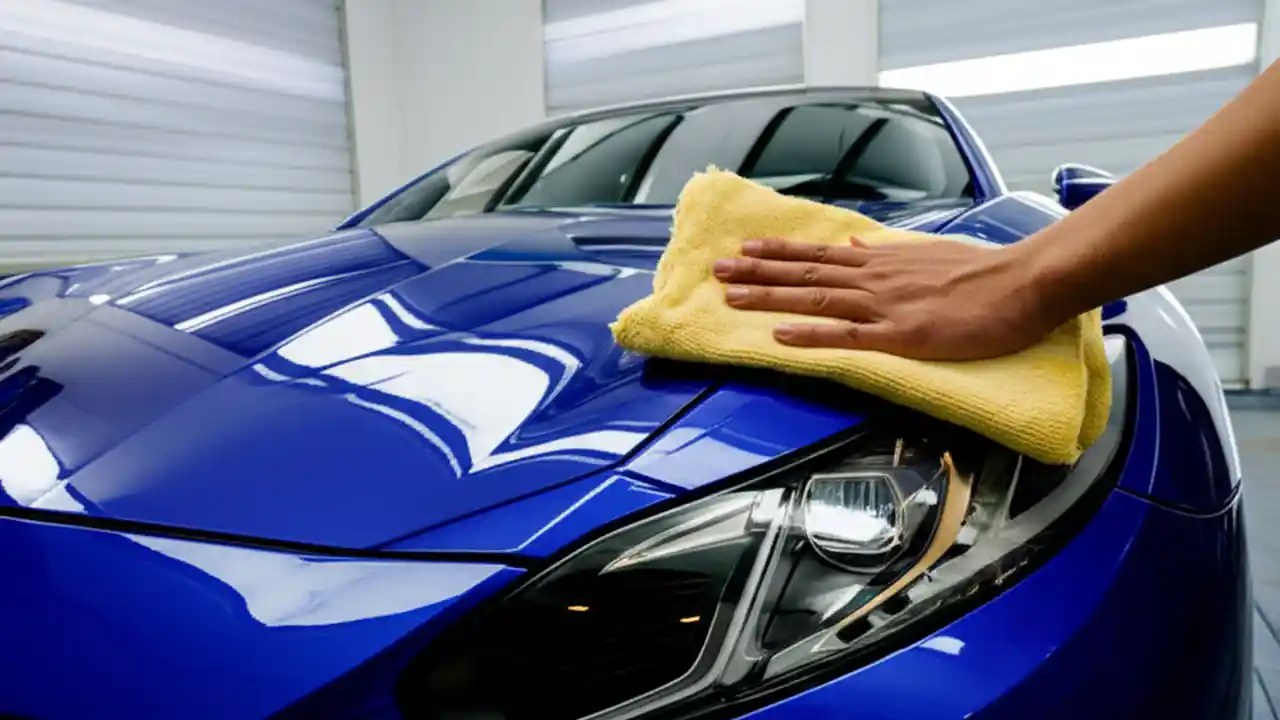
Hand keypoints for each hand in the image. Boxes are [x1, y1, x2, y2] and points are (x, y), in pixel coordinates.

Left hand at [712, 236, 1062, 360]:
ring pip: (815, 300)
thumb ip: (888, 253)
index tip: (746, 249)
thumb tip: (857, 244)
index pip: (819, 256)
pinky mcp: (900, 335)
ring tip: (731, 296)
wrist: (1022, 283)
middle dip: (757, 272)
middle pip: (805, 274)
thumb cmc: (983, 272)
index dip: (779, 254)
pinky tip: (779, 337)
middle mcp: (874, 278)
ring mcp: (884, 306)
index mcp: (882, 261)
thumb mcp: (928, 253)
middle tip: (717, 269)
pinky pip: (846, 335)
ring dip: (770, 298)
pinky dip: (810, 335)